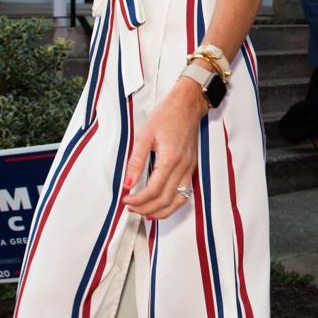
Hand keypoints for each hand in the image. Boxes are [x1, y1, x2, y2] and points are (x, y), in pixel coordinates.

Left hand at [120, 78, 208, 218]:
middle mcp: (182, 167)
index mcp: (170, 159)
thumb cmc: (166, 116)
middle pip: (164, 200)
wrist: (187, 105)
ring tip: (145, 212)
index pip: (153, 191)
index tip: (125, 199)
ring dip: (161, 211)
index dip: (138, 200)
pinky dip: (173, 204)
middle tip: (130, 208)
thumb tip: (128, 183)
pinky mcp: (192, 167)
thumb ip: (136, 161)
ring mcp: (189, 169)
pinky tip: (162, 205)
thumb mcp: (144, 135)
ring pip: (178, 201)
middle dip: (145, 208)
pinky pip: (185, 193)